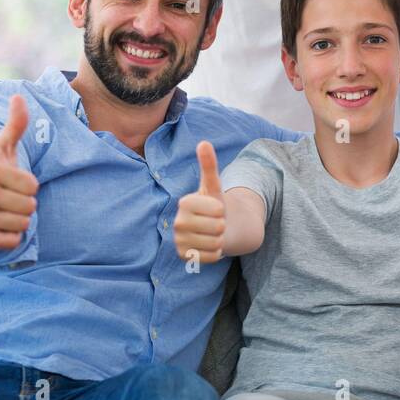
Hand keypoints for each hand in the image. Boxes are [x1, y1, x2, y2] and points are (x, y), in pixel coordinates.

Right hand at [0, 94, 38, 248]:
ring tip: (6, 210)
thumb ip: (16, 124)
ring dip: (20, 219)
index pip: (32, 185)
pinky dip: (12, 235)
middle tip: (11, 198)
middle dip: (26, 203)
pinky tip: (0, 224)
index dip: (29, 185)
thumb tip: (19, 97)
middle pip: (30, 206)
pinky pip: (12, 241)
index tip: (15, 181)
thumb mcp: (4, 147)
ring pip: (23, 224)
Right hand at [174, 141, 225, 263]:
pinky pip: (212, 256)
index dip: (221, 209)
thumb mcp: (213, 185)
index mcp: (184, 203)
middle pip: (217, 227)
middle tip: (214, 222)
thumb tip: (203, 142)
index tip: (215, 207)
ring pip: (215, 243)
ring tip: (212, 233)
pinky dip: (217, 252)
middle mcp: (177, 223)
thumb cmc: (213, 204)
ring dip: (220, 239)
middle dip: (221, 225)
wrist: (213, 228)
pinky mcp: (184, 257)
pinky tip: (209, 245)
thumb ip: (209, 165)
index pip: (215, 209)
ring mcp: (179, 241)